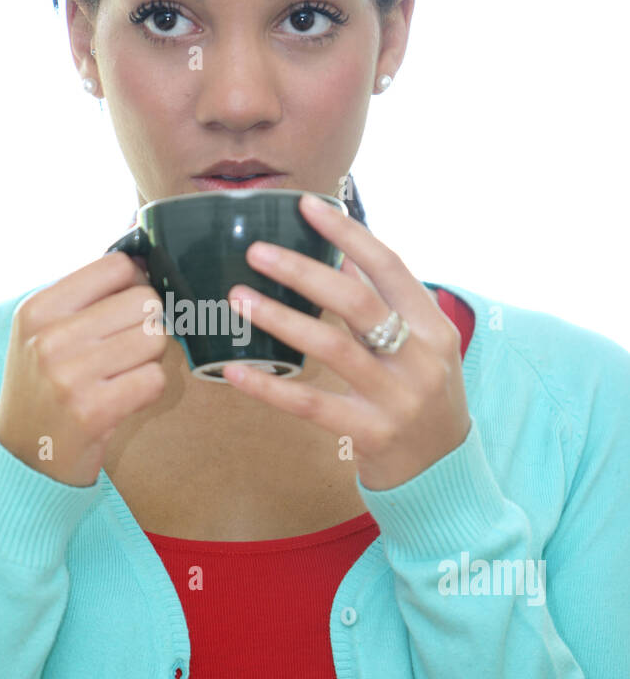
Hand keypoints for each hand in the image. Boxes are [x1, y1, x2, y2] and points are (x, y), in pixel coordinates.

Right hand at [0, 252, 166, 487]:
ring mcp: (68, 374)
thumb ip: (88, 296)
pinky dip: (148, 390)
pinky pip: (154, 379)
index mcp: (37, 308)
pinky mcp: (91, 410)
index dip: (134, 284)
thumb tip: (141, 258)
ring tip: (120, 375)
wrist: (24, 457)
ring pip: (155, 338)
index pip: (116, 265)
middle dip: (146, 325)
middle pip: (145, 302)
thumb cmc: (45, 388)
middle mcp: (48, 337)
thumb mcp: (45, 333)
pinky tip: (122, 398)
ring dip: (149, 359)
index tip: (125, 309)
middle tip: (124, 350)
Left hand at [222, 192, 471, 490]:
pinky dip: (270, 387)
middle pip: (357, 302)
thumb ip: (386, 304)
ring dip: (279, 319)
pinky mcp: (370, 433)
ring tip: (238, 299)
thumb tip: (343, 258)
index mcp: (434, 326)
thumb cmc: (422, 398)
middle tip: (257, 252)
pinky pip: (310, 404)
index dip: (347, 233)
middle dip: (303, 272)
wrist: (444, 472)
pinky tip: (235, 372)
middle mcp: (420, 358)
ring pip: (330, 348)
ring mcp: (396, 398)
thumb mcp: (421, 346)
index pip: (389, 266)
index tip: (306, 206)